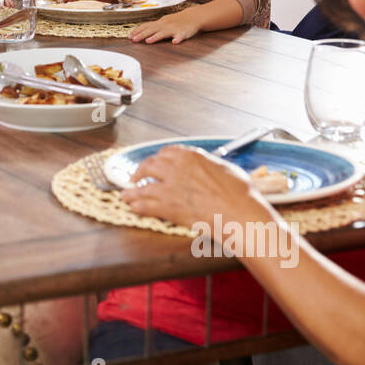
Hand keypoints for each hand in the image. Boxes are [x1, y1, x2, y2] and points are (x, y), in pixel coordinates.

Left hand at [122, 145, 262, 228]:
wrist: (238, 212)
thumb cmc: (238, 192)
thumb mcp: (224, 168)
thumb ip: (208, 164)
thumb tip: (207, 166)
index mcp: (190, 156)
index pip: (165, 153)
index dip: (157, 159)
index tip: (154, 163)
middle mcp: (176, 168)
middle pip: (149, 165)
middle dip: (140, 171)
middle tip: (136, 177)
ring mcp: (169, 187)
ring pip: (142, 187)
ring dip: (132, 192)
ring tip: (125, 195)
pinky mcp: (168, 207)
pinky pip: (145, 206)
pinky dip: (138, 206)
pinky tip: (134, 208)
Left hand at [129, 11, 200, 44]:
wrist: (193, 17)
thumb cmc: (176, 21)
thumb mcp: (163, 22)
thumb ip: (152, 27)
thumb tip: (138, 31)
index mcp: (159, 23)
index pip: (146, 26)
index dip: (137, 31)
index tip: (129, 36)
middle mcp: (165, 25)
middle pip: (151, 29)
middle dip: (142, 35)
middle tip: (133, 40)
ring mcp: (174, 29)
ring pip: (164, 33)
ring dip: (156, 37)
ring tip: (148, 41)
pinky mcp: (183, 33)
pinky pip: (180, 36)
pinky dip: (178, 38)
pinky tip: (174, 42)